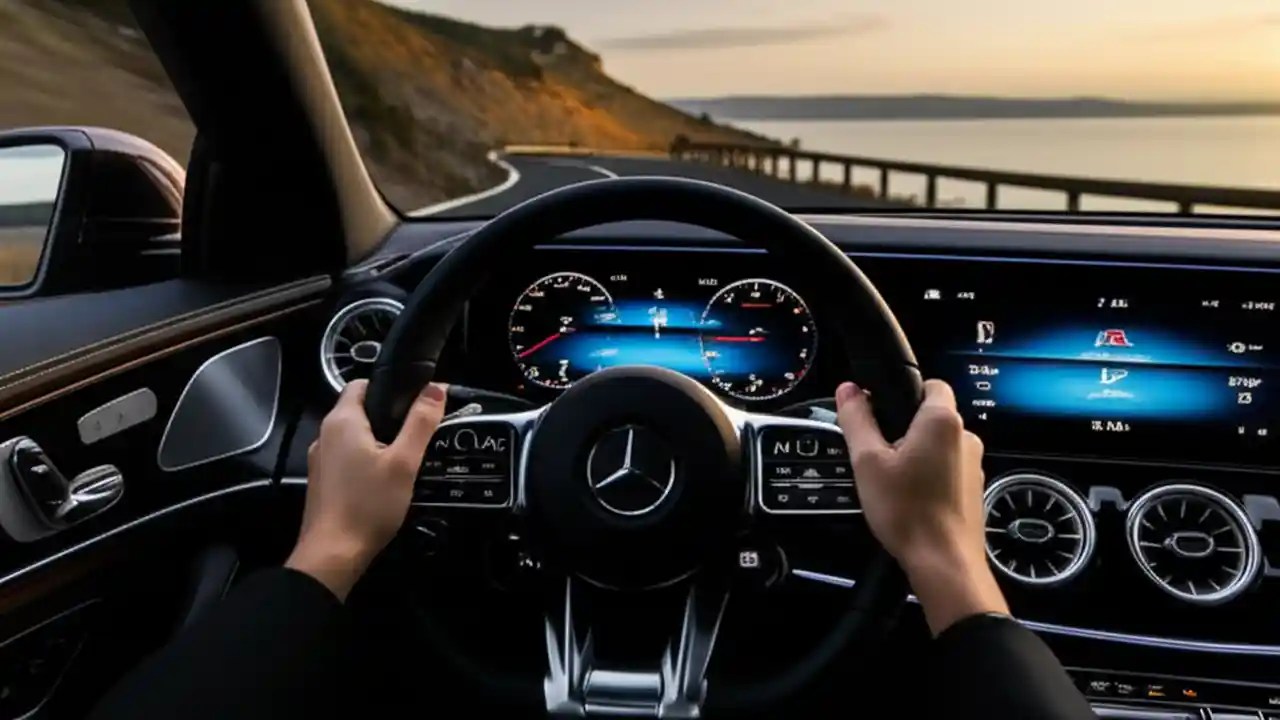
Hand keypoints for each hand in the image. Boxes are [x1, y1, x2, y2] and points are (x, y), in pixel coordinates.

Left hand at [286, 379, 446, 600]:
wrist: (333, 555)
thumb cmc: (369, 504)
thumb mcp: (404, 462)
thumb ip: (420, 423)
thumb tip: (436, 388)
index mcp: (342, 420)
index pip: (362, 384)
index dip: (389, 387)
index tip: (415, 403)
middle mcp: (324, 434)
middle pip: (359, 410)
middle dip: (388, 417)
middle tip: (418, 433)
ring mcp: (319, 460)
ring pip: (353, 437)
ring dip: (377, 441)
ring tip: (405, 458)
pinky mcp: (322, 482)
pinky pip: (346, 458)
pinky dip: (365, 461)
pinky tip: (384, 481)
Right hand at [835, 379, 1007, 634]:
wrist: (943, 562)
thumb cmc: (907, 511)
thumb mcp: (868, 461)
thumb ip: (856, 419)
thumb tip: (847, 390)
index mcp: (942, 421)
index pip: (929, 383)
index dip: (903, 392)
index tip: (880, 412)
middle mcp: (966, 437)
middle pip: (931, 416)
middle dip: (904, 428)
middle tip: (878, 453)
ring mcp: (974, 464)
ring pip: (939, 444)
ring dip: (917, 453)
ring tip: (892, 481)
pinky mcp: (973, 488)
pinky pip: (947, 467)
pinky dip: (929, 475)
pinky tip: (910, 497)